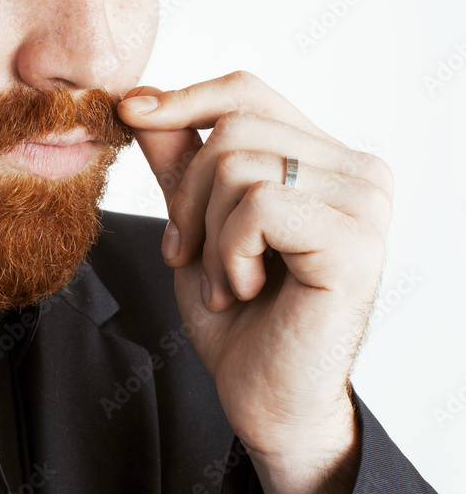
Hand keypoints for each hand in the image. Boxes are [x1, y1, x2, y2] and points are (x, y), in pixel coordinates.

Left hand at [118, 71, 393, 493]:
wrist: (266, 401)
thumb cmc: (239, 318)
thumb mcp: (198, 224)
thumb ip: (181, 162)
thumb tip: (142, 100)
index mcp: (327, 160)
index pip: (250, 92)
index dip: (184, 97)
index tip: (129, 112)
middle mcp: (359, 172)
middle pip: (235, 124)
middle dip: (187, 193)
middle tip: (186, 254)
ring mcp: (365, 203)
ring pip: (239, 164)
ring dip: (208, 234)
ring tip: (225, 282)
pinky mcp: (354, 239)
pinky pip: (256, 205)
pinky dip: (229, 253)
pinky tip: (245, 290)